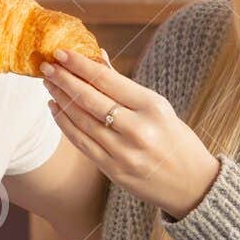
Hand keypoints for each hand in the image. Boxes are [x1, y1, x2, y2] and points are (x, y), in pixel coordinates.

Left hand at [41, 48, 220, 219]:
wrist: (193, 186)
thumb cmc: (176, 140)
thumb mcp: (159, 108)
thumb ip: (124, 86)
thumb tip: (97, 57)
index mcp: (153, 107)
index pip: (108, 80)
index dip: (80, 65)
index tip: (61, 53)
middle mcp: (138, 129)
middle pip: (90, 99)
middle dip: (64, 79)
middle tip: (46, 66)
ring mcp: (124, 153)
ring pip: (82, 121)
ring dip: (61, 99)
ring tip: (48, 84)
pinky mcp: (114, 171)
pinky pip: (82, 143)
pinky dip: (65, 124)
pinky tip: (55, 109)